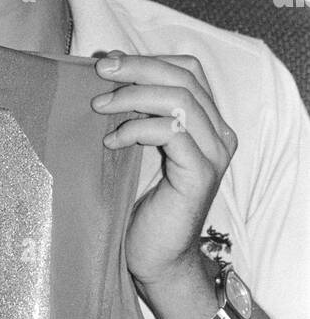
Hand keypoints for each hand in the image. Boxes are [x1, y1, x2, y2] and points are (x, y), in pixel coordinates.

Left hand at [91, 51, 236, 292]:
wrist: (155, 258)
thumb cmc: (140, 204)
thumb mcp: (136, 147)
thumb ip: (135, 111)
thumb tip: (109, 68)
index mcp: (208, 122)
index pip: (187, 69)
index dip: (148, 59)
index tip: (108, 62)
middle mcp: (219, 134)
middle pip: (184, 77)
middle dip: (137, 69)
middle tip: (99, 73)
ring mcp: (214, 154)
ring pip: (179, 100)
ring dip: (133, 96)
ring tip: (99, 107)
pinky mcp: (200, 174)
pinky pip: (171, 132)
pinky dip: (136, 129)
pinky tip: (111, 142)